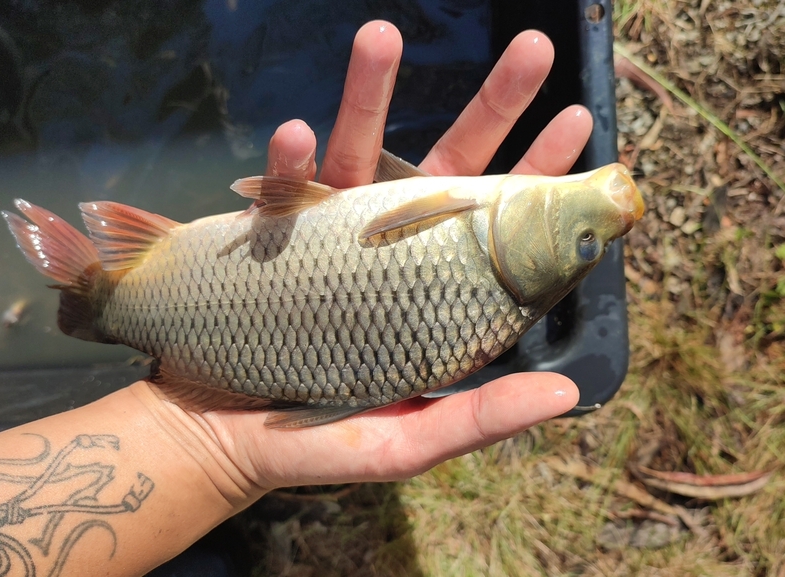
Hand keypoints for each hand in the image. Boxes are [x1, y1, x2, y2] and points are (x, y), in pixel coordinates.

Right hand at [181, 21, 588, 501]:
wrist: (208, 434)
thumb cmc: (310, 445)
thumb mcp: (400, 444)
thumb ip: (477, 419)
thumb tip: (570, 394)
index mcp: (430, 295)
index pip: (498, 232)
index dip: (538, 180)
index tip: (577, 126)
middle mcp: (388, 254)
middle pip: (450, 170)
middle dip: (490, 110)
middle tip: (532, 50)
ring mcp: (329, 236)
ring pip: (361, 151)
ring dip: (370, 93)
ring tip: (381, 33)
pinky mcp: (270, 233)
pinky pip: (280, 187)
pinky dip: (286, 160)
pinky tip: (294, 133)